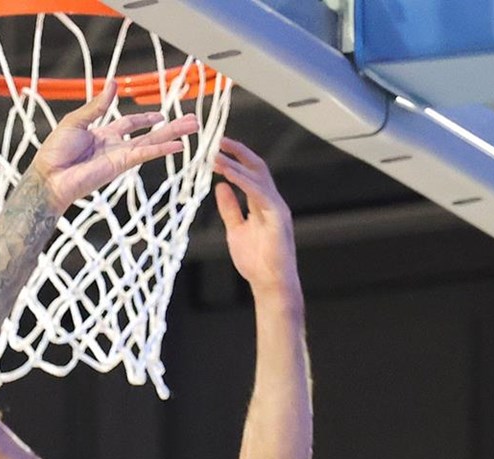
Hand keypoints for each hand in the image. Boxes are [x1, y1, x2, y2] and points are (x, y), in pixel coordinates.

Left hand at [31, 82, 200, 210]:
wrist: (49, 177)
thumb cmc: (54, 152)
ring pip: (153, 142)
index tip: (160, 115)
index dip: (144, 118)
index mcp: (102, 134)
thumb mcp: (75, 121)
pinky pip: (145, 154)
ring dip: (173, 135)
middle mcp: (114, 146)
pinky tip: (179, 146)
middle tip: (191, 121)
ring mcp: (120, 156)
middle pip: (149, 133)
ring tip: (194, 127)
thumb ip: (97, 105)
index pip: (129, 123)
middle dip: (170, 127)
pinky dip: (162, 149)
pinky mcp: (120, 165)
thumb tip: (113, 83)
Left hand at [212, 139, 298, 297]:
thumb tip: (220, 187)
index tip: (217, 147)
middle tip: (217, 140)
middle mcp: (272, 201)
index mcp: (263, 202)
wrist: (270, 283)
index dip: (235, 158)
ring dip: (235, 165)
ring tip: (215, 156)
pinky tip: (229, 175)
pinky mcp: (278, 218)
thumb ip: (230, 208)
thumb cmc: (256, 260)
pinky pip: (260, 194)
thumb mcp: (236, 228)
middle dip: (238, 152)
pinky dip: (244, 182)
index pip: (251, 172)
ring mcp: (277, 208)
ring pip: (258, 177)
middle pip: (258, 167)